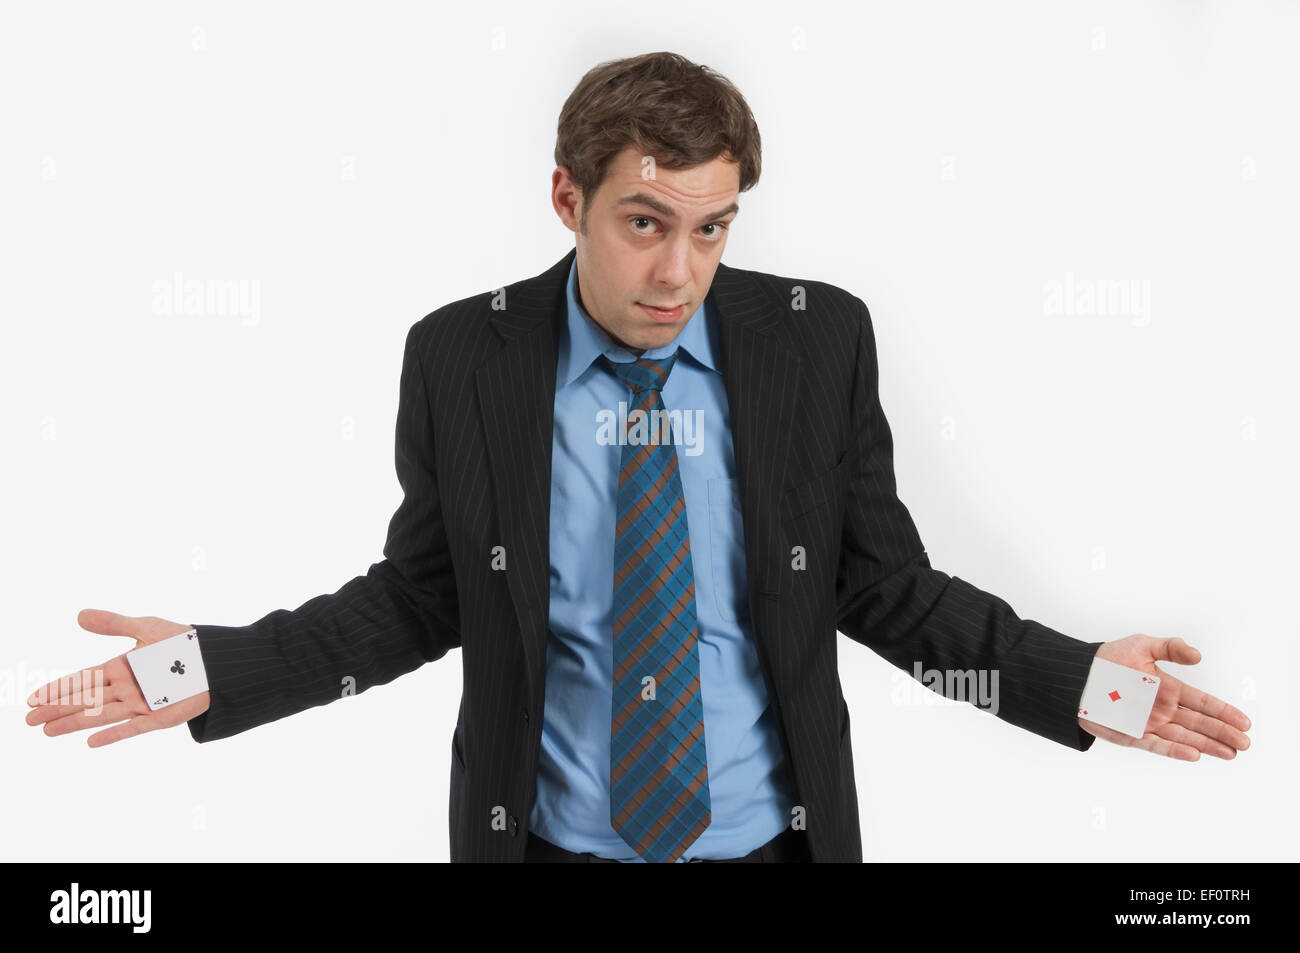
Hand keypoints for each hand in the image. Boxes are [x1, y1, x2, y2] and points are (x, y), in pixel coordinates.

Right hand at [25, 609, 210, 746]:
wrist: (219, 659)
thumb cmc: (184, 641)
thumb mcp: (145, 627)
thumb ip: (113, 623)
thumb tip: (79, 615)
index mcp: (121, 667)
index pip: (82, 680)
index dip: (58, 689)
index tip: (33, 699)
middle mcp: (127, 688)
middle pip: (85, 701)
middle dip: (57, 709)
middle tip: (29, 720)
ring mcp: (141, 704)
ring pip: (100, 715)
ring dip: (74, 723)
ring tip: (47, 731)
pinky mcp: (159, 717)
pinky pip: (131, 728)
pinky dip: (112, 735)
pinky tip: (91, 742)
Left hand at [1077, 634, 1250, 760]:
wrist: (1077, 676)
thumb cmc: (1109, 659)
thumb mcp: (1143, 645)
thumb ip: (1171, 648)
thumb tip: (1198, 655)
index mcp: (1168, 688)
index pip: (1202, 702)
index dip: (1224, 712)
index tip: (1244, 722)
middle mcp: (1163, 708)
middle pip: (1199, 723)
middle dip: (1222, 733)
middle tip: (1244, 743)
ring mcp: (1149, 723)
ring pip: (1184, 737)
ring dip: (1206, 745)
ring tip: (1230, 752)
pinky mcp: (1132, 735)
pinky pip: (1157, 745)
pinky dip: (1175, 750)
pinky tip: (1195, 754)